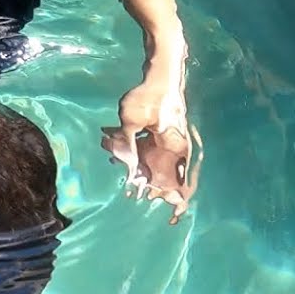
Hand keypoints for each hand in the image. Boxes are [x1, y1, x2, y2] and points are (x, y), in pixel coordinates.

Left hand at [100, 39, 201, 223]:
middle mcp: (176, 148)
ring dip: (134, 165)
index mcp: (174, 149)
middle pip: (163, 175)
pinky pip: (147, 148)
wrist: (162, 73)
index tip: (170, 221)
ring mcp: (170, 140)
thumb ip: (126, 145)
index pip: (180, 184)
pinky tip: (114, 149)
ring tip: (116, 167)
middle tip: (131, 195)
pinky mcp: (161, 132)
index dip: (176, 203)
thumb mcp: (130, 122)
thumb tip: (122, 167)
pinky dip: (133, 151)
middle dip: (145, 185)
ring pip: (151, 161)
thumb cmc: (148, 97)